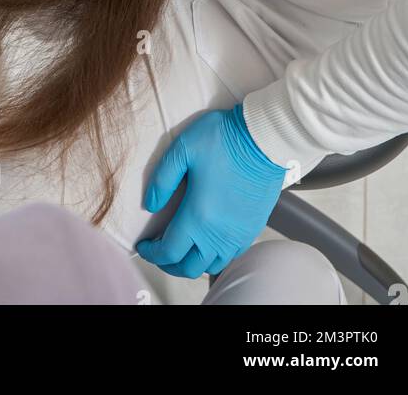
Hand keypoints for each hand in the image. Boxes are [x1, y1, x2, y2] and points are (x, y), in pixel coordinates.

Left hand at [135, 105, 285, 277]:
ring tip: (181, 247)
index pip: (169, 251)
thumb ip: (162, 179)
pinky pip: (230, 256)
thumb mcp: (183, 149)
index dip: (152, 253)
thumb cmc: (223, 140)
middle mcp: (219, 234)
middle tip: (158, 250)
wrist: (264, 139)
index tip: (143, 245)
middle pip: (189, 267)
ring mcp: (238, 235)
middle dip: (169, 263)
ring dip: (192, 262)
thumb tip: (150, 204)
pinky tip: (207, 240)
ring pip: (211, 266)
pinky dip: (214, 256)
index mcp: (198, 217)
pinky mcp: (252, 229)